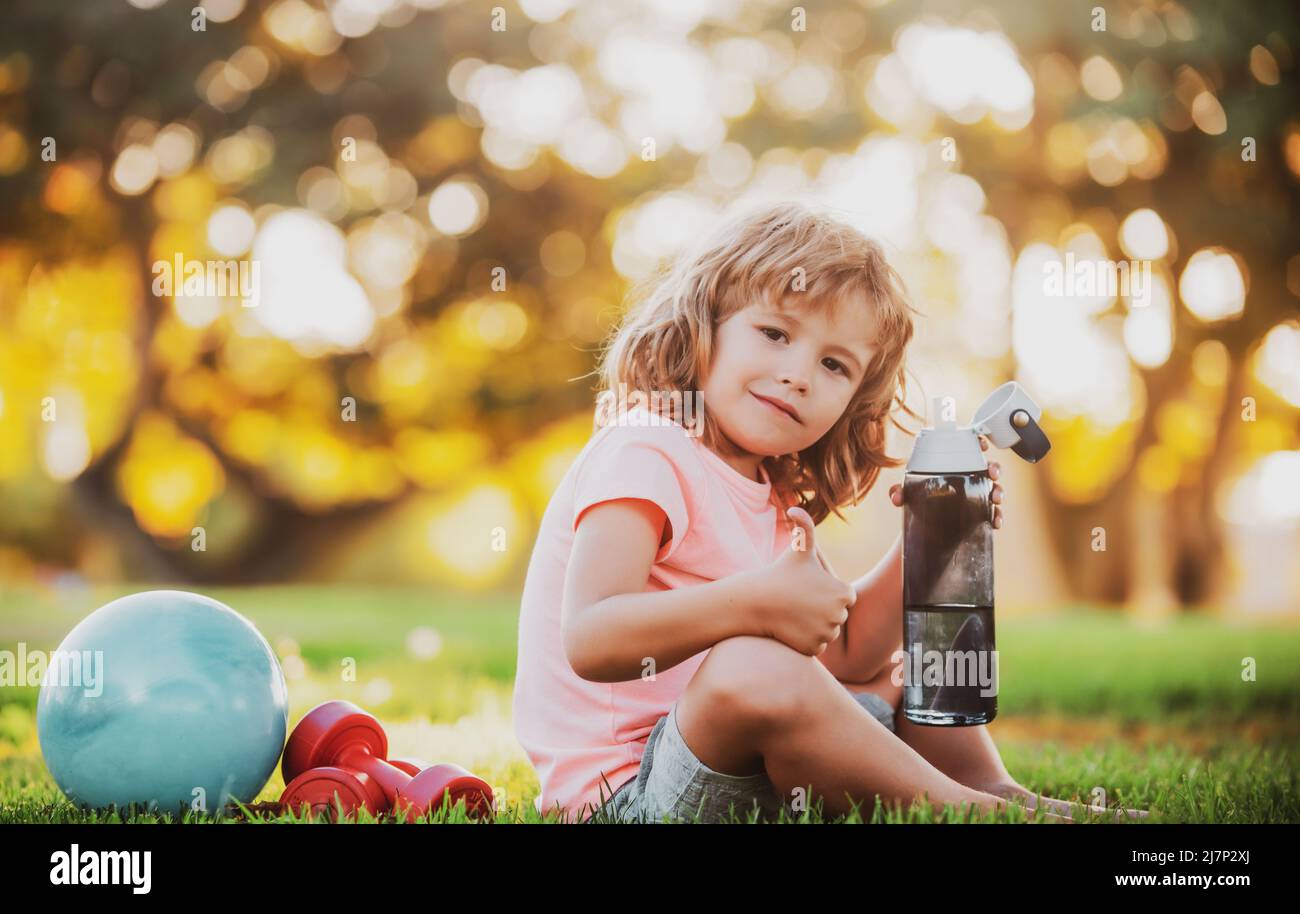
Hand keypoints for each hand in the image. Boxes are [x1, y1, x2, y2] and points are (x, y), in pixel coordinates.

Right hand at [749, 506, 855, 656]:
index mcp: (844, 592)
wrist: (757, 601)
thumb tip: (795, 508)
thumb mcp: (798, 548)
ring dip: (814, 625)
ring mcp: (826, 634)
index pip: (843, 597)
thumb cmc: (780, 573)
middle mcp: (840, 615)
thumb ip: (804, 526)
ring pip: (826, 631)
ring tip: (795, 613)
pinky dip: (805, 640)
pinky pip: (815, 645)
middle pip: (836, 616)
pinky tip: (791, 627)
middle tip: (799, 600)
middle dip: (821, 610)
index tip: (809, 587)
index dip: (826, 592)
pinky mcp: (813, 649)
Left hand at [888, 434, 1004, 528]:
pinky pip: (993, 512)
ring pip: (994, 488)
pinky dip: (997, 516)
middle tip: (992, 473)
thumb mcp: (908, 495)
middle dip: (994, 467)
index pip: (968, 448)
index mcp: (952, 466)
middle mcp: (967, 478)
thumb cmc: (918, 501)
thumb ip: (899, 492)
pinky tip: (995, 521)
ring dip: (999, 491)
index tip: (981, 445)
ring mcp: (976, 495)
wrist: (923, 530)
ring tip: (995, 498)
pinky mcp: (980, 514)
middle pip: (987, 467)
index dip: (978, 442)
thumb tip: (897, 496)